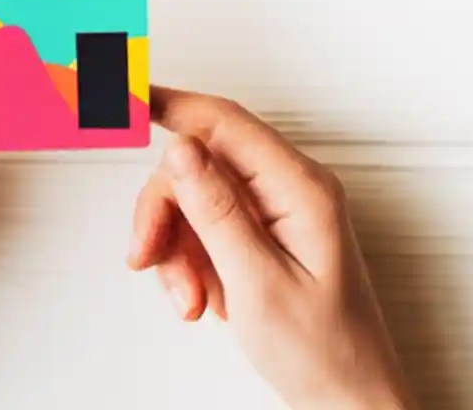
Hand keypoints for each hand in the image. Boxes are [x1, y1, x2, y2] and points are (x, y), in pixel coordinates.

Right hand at [127, 87, 413, 409]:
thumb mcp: (258, 282)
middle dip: (164, 214)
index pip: (224, 122)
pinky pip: (205, 230)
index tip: (124, 93)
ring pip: (194, 202)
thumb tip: (182, 149)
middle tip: (146, 258)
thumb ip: (217, 210)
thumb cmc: (324, 352)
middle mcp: (289, 190)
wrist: (348, 402)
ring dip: (177, 249)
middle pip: (198, 167)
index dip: (169, 103)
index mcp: (301, 188)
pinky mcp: (262, 237)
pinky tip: (202, 298)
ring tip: (190, 300)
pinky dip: (190, 263)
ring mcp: (276, 213)